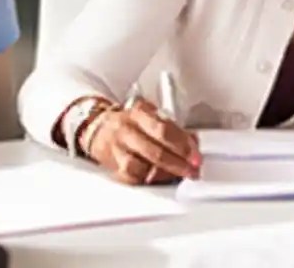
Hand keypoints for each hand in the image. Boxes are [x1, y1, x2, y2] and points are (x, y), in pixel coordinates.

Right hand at [85, 99, 200, 184]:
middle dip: (178, 164)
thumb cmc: (129, 122)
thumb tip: (193, 142)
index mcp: (139, 113)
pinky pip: (131, 177)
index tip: (196, 155)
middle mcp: (127, 130)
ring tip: (177, 175)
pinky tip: (158, 179)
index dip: (183, 145)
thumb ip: (172, 128)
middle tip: (192, 170)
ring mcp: (118, 148)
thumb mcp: (150, 115)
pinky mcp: (112, 165)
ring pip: (142, 167)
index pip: (164, 130)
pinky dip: (147, 180)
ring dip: (164, 174)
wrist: (97, 127)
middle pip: (155, 150)